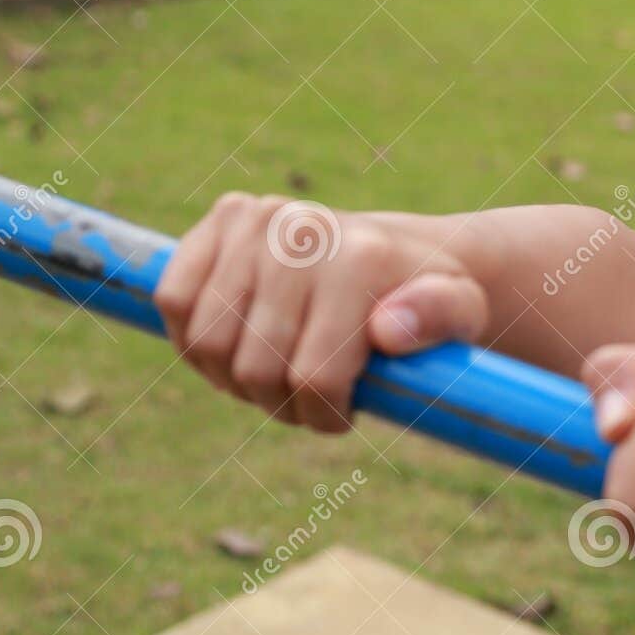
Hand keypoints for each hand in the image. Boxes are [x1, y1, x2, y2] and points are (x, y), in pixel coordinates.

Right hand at [154, 192, 488, 431]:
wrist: (399, 252)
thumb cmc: (429, 298)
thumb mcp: (462, 313)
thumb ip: (442, 320)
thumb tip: (389, 330)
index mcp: (361, 262)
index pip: (314, 378)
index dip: (323, 416)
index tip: (344, 414)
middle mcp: (303, 232)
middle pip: (254, 368)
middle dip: (279, 404)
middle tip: (306, 398)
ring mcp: (258, 219)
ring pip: (205, 342)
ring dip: (232, 379)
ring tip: (273, 374)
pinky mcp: (224, 218)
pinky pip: (171, 299)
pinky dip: (192, 339)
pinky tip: (234, 346)